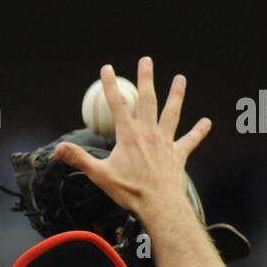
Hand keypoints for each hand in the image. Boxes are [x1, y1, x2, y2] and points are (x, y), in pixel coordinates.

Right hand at [54, 59, 210, 218]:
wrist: (158, 205)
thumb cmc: (130, 191)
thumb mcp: (100, 175)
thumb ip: (79, 159)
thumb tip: (58, 149)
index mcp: (129, 135)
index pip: (117, 104)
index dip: (110, 85)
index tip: (107, 68)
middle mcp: (149, 133)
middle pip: (147, 99)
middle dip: (145, 78)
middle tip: (146, 60)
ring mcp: (166, 142)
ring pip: (172, 113)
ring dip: (177, 94)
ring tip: (181, 79)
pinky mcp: (178, 155)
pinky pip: (190, 140)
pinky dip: (199, 131)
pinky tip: (207, 122)